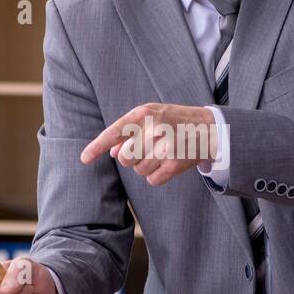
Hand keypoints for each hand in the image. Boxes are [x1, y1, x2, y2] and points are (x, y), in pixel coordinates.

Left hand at [80, 103, 217, 186]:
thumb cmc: (174, 121)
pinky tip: (168, 164)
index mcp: (144, 114)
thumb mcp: (152, 117)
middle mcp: (154, 128)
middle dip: (132, 158)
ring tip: (162, 154)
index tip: (84, 159)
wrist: (209, 127)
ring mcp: (166, 147)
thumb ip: (129, 132)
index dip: (96, 146)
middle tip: (147, 150)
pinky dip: (158, 175)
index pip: (114, 132)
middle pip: (125, 158)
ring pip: (139, 170)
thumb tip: (111, 153)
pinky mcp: (176, 163)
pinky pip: (152, 180)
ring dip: (147, 167)